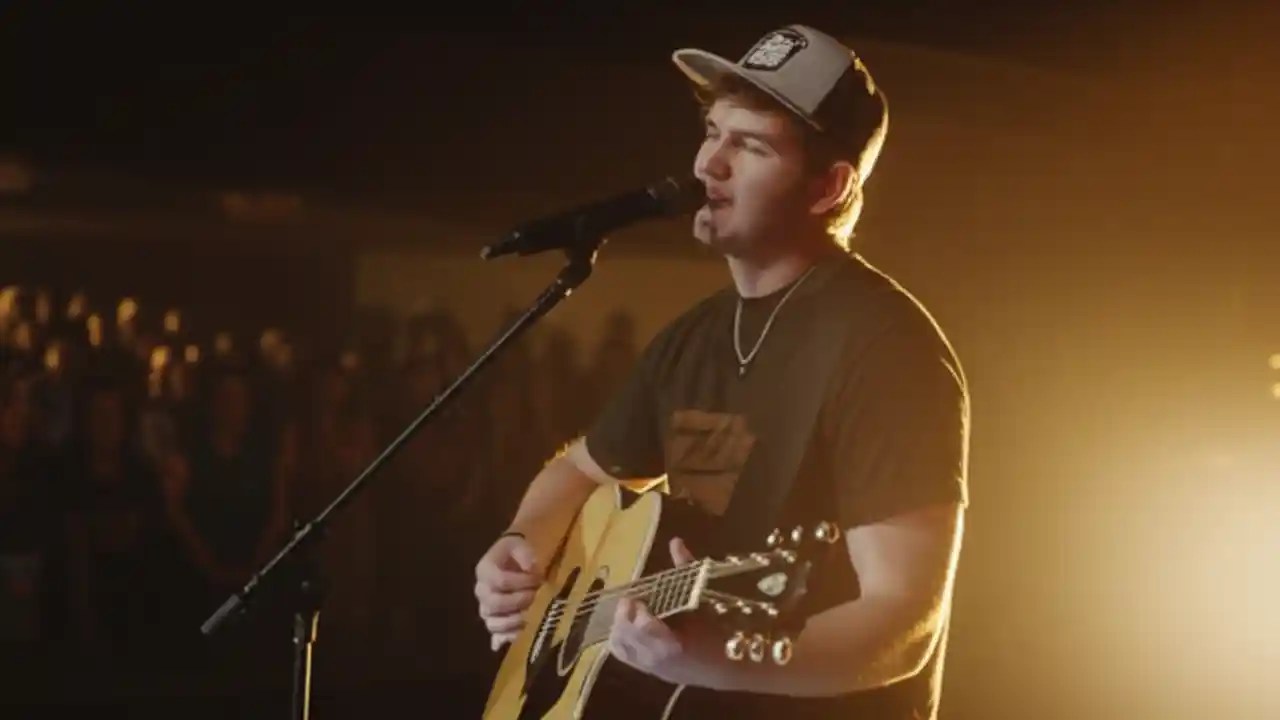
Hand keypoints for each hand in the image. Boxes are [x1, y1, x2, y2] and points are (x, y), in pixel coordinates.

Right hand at [475, 533, 543, 650]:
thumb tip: (532, 568)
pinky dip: (511, 637)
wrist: (512, 560)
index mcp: (484, 570)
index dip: (521, 582)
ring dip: (516, 621)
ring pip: (493, 624)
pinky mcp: (494, 623)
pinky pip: (498, 636)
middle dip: (519, 602)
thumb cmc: (516, 552)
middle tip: (537, 597)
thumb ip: (524, 553)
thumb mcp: (519, 544)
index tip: (538, 578)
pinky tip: (525, 633)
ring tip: (534, 614)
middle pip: (494, 604)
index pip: (500, 580)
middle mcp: (481, 592)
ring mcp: (486, 609)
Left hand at [608, 537, 703, 682]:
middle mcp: (655, 657)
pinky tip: (627, 623)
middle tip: (632, 600)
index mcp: (672, 643)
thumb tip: (675, 541)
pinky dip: (619, 636)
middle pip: (625, 635)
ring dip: (619, 624)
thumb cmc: (715, 634)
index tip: (641, 596)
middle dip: (624, 614)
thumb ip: (686, 571)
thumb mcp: (703, 603)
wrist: (721, 670)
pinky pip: (621, 653)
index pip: (643, 626)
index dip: (638, 610)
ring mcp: (648, 666)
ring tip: (629, 611)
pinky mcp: (644, 670)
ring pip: (619, 645)